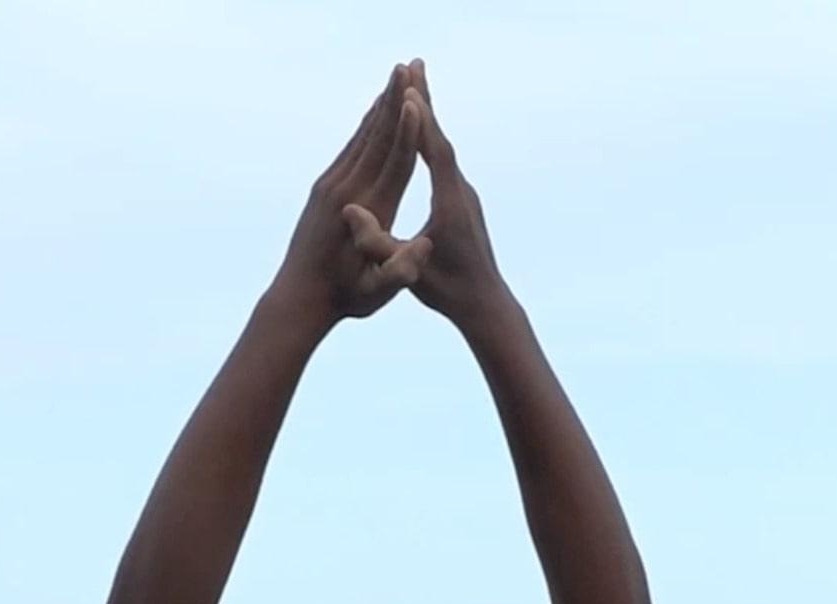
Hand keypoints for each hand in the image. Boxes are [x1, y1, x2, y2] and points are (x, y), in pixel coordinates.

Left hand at [272, 66, 428, 327]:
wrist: (300, 297)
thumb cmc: (347, 297)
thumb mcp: (378, 292)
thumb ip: (399, 271)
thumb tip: (422, 248)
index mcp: (366, 210)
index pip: (392, 163)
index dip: (406, 131)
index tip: (416, 100)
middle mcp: (346, 189)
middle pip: (375, 137)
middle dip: (392, 102)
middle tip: (404, 68)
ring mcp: (332, 185)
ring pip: (361, 137)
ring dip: (380, 106)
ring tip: (394, 78)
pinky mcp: (325, 188)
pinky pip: (351, 149)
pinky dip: (367, 127)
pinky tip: (375, 114)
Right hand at [399, 62, 512, 326]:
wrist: (484, 305)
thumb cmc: (446, 292)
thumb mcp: (407, 272)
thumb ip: (378, 243)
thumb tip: (352, 213)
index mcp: (450, 204)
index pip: (436, 154)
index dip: (421, 124)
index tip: (408, 92)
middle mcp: (462, 192)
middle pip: (441, 138)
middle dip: (425, 101)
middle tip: (414, 65)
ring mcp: (463, 194)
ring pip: (443, 145)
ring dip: (427, 113)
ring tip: (411, 82)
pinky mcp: (461, 200)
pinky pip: (442, 158)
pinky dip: (429, 136)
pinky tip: (419, 125)